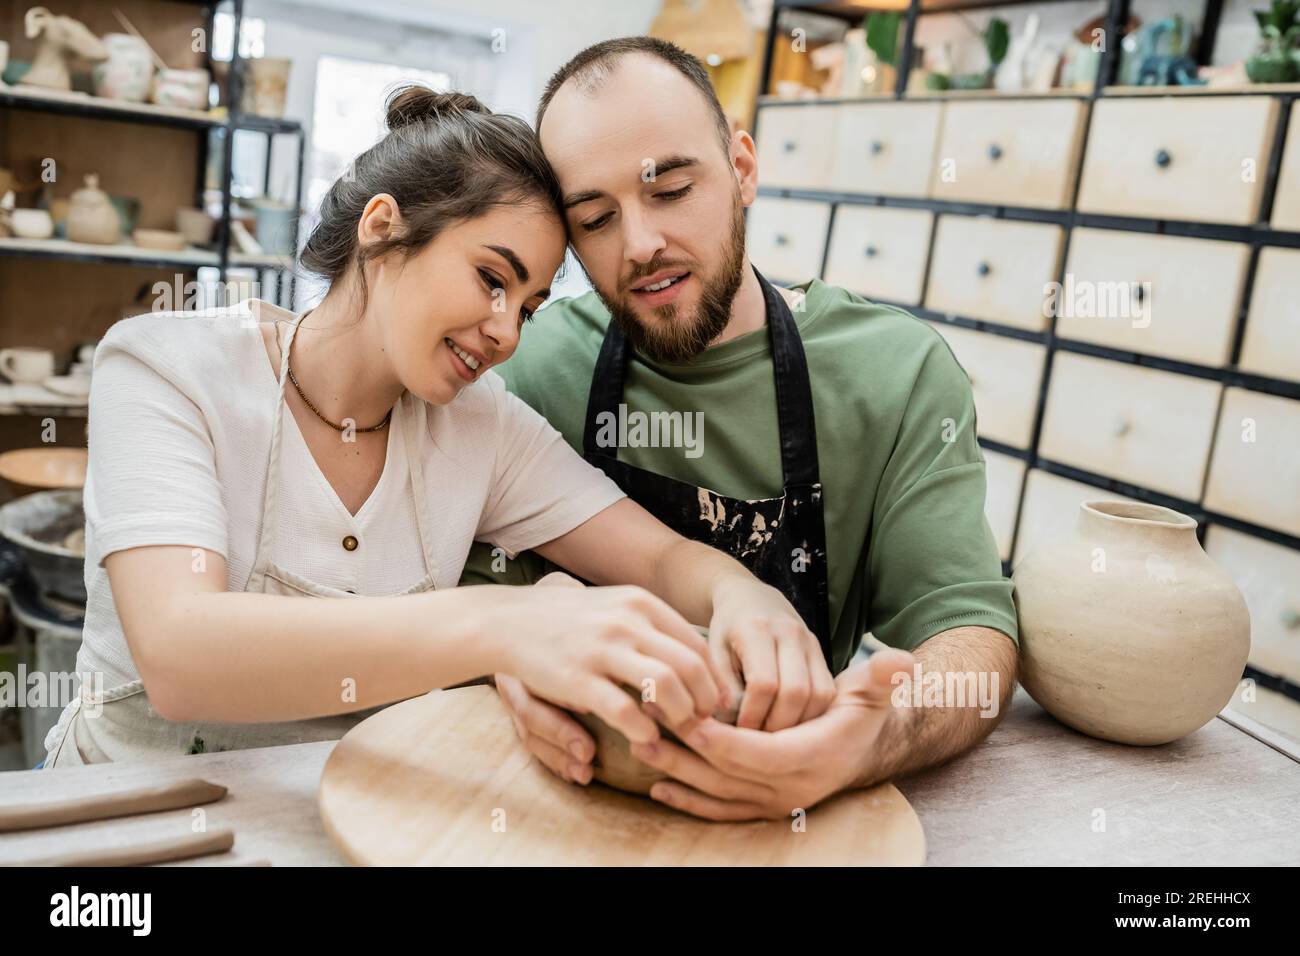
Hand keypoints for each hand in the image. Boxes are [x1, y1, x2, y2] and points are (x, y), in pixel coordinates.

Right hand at [496, 572, 730, 747]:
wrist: (509, 620)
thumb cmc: (568, 618)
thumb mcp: (614, 605)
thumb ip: (650, 624)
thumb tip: (695, 655)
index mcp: (640, 603)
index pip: (695, 644)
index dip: (713, 678)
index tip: (717, 702)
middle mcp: (626, 622)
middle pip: (689, 665)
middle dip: (705, 700)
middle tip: (705, 722)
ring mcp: (602, 648)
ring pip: (665, 684)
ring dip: (680, 714)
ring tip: (680, 731)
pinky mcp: (578, 678)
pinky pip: (623, 709)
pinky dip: (643, 729)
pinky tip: (646, 739)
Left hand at [628, 648, 915, 819]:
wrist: (860, 749)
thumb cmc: (857, 712)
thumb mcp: (869, 691)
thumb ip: (881, 677)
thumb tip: (902, 662)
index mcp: (814, 757)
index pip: (762, 753)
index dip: (726, 739)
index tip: (693, 720)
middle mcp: (793, 788)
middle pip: (731, 774)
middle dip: (688, 751)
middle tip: (650, 724)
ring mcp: (775, 803)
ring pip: (719, 794)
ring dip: (678, 773)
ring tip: (642, 746)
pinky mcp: (761, 809)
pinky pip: (721, 812)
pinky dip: (689, 803)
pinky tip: (657, 790)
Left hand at [707, 577, 835, 730]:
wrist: (752, 597)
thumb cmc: (726, 628)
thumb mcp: (712, 649)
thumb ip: (719, 682)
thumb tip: (725, 719)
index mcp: (757, 629)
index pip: (764, 683)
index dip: (752, 714)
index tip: (737, 733)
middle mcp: (791, 633)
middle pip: (796, 691)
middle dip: (777, 725)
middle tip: (756, 743)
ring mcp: (811, 643)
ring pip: (818, 695)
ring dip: (798, 725)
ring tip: (772, 738)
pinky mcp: (822, 654)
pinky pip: (827, 692)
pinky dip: (811, 716)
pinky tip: (789, 726)